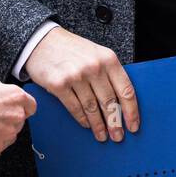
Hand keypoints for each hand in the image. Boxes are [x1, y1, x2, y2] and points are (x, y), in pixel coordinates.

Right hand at [23, 27, 138, 141]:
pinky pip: (75, 107)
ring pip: (92, 108)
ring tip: (102, 135)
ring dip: (99, 125)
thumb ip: (109, 73)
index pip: (126, 90)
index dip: (131, 112)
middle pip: (110, 102)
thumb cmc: (71, 48)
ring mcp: (76, 76)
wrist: (42, 40)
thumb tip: (121, 102)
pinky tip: (86, 125)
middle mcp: (94, 67)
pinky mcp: (59, 84)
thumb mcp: (96, 53)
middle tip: (118, 136)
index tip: (133, 125)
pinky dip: (82, 119)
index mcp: (108, 59)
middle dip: (115, 123)